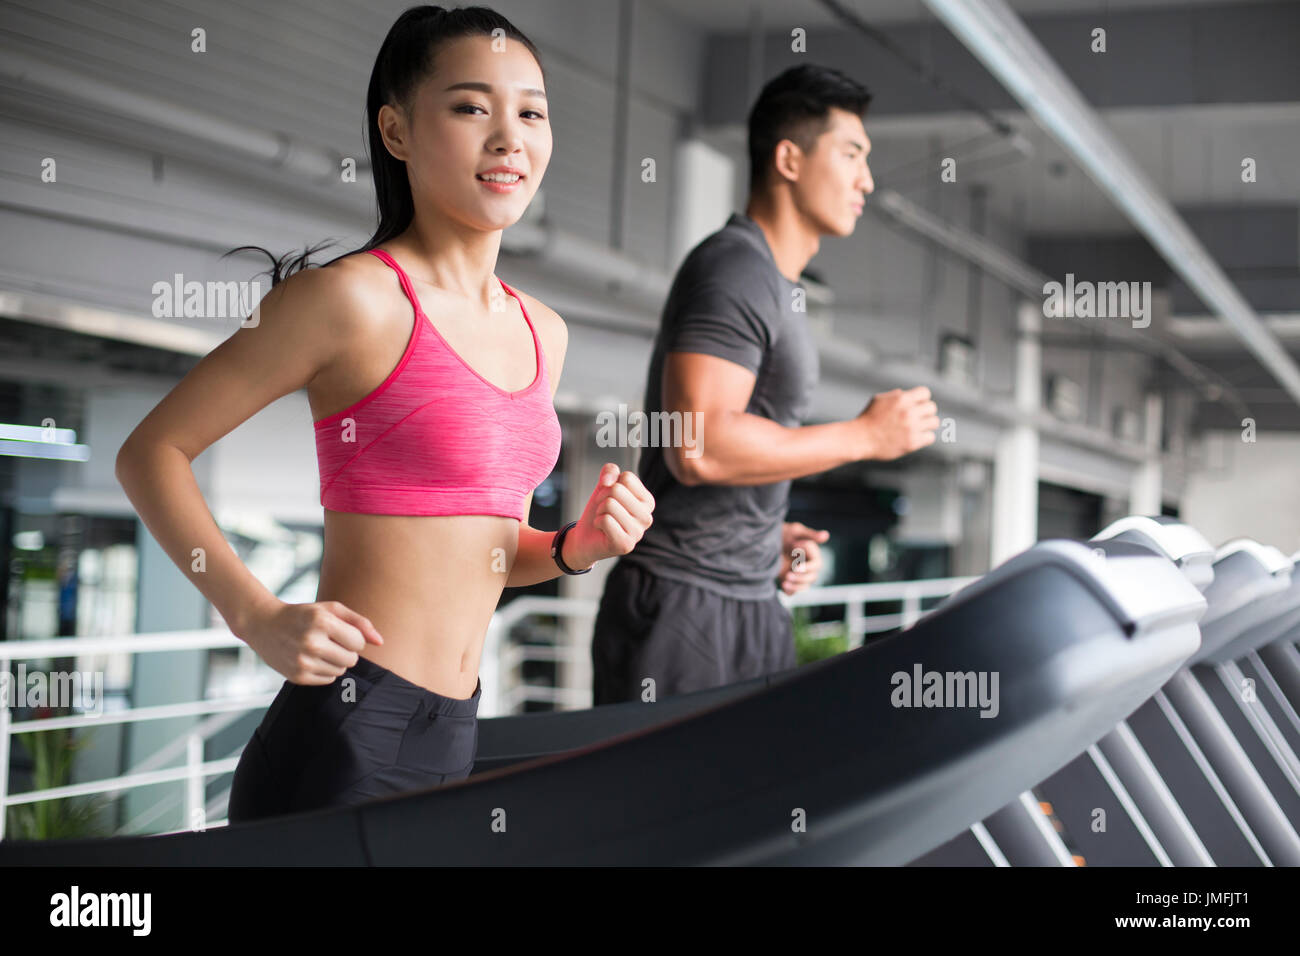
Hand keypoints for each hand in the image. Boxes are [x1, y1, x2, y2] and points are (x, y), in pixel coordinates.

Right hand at [241, 599, 383, 684]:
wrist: (264, 625)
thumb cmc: (304, 615)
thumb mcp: (331, 609)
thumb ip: (360, 623)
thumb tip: (381, 642)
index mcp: (322, 622)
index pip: (359, 642)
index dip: (354, 638)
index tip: (340, 632)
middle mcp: (311, 643)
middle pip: (352, 659)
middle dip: (346, 651)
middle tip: (329, 641)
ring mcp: (303, 661)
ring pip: (341, 671)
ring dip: (336, 661)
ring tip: (320, 649)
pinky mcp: (297, 676)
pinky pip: (328, 679)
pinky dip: (324, 670)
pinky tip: (310, 658)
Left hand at [560, 463, 654, 569]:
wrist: (586, 538)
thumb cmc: (600, 511)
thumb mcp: (605, 485)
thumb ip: (610, 471)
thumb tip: (609, 481)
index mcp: (648, 502)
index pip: (627, 478)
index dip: (610, 485)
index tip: (609, 497)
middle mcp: (647, 518)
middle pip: (617, 490)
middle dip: (602, 497)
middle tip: (603, 510)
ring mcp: (638, 533)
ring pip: (609, 504)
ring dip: (599, 511)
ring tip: (603, 520)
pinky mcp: (626, 544)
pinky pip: (605, 520)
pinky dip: (597, 522)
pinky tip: (602, 531)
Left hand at [778, 521, 828, 595]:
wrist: (765, 541)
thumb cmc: (783, 532)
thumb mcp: (795, 531)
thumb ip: (810, 534)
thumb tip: (826, 535)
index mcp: (812, 554)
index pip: (816, 565)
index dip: (808, 568)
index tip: (796, 567)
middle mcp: (807, 565)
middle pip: (812, 577)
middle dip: (800, 578)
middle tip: (788, 575)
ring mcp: (799, 574)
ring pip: (804, 586)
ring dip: (796, 586)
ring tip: (784, 583)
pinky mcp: (790, 581)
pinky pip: (794, 591)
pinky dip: (790, 591)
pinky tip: (783, 587)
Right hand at [854, 386, 939, 460]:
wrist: (860, 439)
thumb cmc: (868, 419)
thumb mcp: (879, 400)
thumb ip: (896, 396)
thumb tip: (908, 394)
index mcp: (901, 399)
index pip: (925, 393)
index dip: (921, 398)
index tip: (915, 405)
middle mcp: (909, 412)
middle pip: (932, 407)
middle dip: (925, 412)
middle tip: (917, 417)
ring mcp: (911, 428)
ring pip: (934, 422)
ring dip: (927, 424)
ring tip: (918, 427)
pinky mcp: (912, 443)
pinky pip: (930, 437)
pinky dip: (924, 437)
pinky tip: (915, 437)